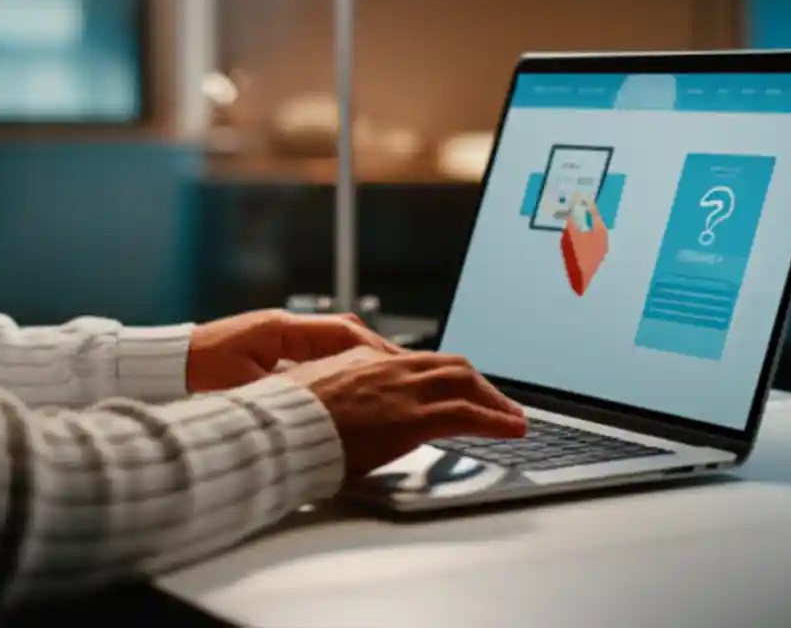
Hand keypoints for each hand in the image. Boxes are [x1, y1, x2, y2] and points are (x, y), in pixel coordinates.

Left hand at [187, 309, 403, 393]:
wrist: (165, 364)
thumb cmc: (197, 373)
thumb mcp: (245, 387)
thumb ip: (285, 391)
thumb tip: (322, 400)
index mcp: (281, 328)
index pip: (343, 331)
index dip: (376, 349)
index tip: (400, 366)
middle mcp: (285, 326)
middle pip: (346, 333)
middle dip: (377, 352)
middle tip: (405, 373)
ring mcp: (280, 335)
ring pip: (334, 342)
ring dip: (361, 357)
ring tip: (388, 379)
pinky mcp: (273, 349)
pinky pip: (317, 352)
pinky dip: (339, 365)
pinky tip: (352, 383)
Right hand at [284, 347, 527, 480]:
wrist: (279, 431)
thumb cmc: (283, 421)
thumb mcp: (305, 395)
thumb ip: (330, 395)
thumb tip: (333, 410)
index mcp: (362, 360)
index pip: (415, 363)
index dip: (441, 376)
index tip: (454, 390)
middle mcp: (388, 367)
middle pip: (449, 366)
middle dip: (478, 384)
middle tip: (496, 401)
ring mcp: (403, 390)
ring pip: (465, 383)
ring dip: (494, 401)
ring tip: (512, 417)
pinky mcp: (414, 418)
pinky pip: (468, 414)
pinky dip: (496, 420)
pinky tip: (512, 430)